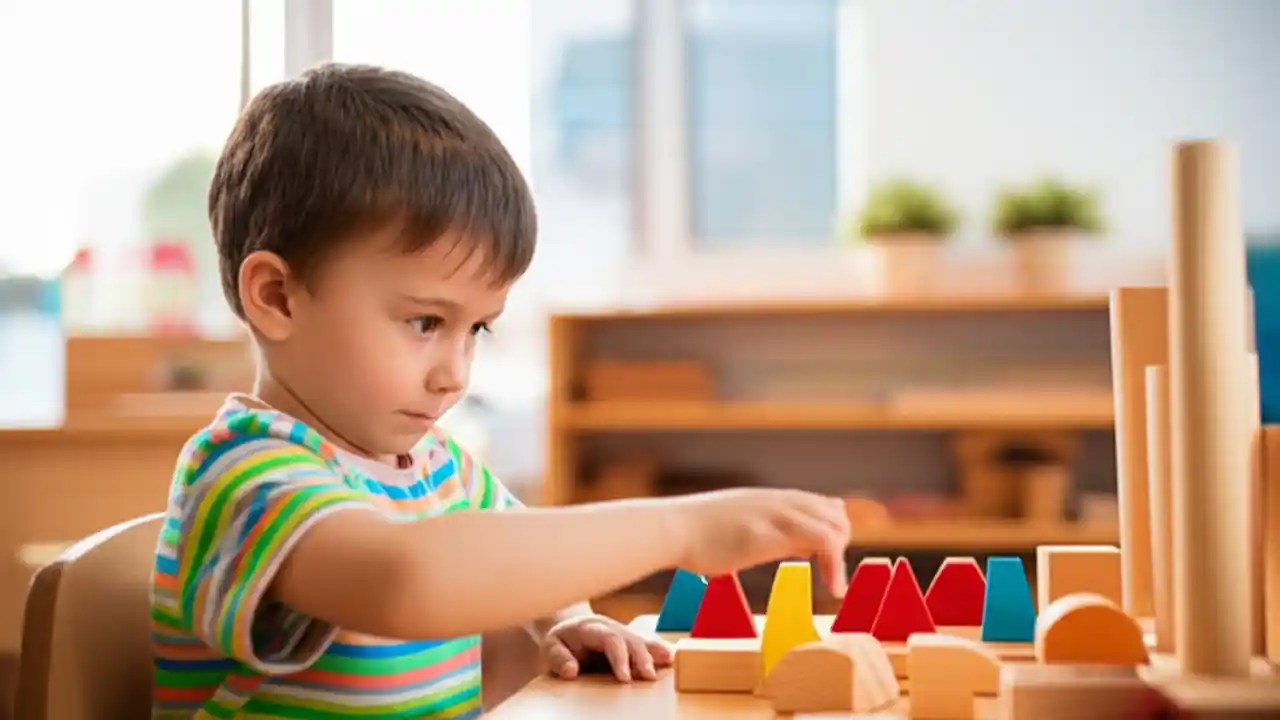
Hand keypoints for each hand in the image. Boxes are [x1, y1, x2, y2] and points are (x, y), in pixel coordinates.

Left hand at [542, 614, 673, 682]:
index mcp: (591, 628)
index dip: (620, 657)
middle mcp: (611, 627)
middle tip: (649, 677)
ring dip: (655, 654)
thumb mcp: (551, 647)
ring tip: (669, 664)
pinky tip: (673, 658)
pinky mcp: (630, 641)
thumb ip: (558, 658)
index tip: (625, 678)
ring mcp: (623, 632)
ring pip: (642, 640)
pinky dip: (660, 650)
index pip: (609, 639)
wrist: (569, 627)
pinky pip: (648, 643)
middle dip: (641, 658)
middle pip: (631, 639)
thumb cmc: (561, 641)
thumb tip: (571, 671)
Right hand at [672, 489, 850, 596]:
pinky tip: (831, 588)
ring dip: (840, 559)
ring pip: (835, 525)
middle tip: (831, 576)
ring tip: (834, 585)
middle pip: (837, 514)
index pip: (824, 505)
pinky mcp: (771, 533)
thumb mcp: (739, 521)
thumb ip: (764, 527)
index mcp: (771, 499)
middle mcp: (780, 501)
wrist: (671, 528)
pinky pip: (823, 541)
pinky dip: (835, 566)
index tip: (826, 562)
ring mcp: (777, 514)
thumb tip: (790, 543)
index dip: (833, 532)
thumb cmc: (696, 533)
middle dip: (841, 546)